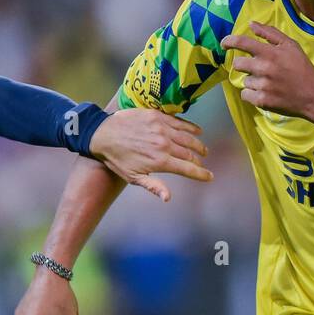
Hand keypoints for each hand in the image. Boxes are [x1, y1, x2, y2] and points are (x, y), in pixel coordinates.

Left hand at [87, 108, 210, 201]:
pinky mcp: (158, 116)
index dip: (201, 174)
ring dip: (197, 144)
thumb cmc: (117, 159)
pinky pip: (179, 122)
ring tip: (203, 149)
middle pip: (190, 153)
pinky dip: (190, 127)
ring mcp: (162, 129)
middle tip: (202, 163)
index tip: (209, 177)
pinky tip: (197, 131)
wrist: (103, 134)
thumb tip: (168, 198)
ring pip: (187, 138)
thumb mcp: (134, 177)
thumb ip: (154, 186)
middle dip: (199, 160)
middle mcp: (165, 144)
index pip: (187, 168)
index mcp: (160, 161)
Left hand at [221, 21, 313, 117]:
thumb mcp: (290, 46)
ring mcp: (262, 85)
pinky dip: (252, 94)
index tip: (224, 44)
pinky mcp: (262, 101)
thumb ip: (270, 33)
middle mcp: (264, 68)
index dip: (229, 41)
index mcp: (270, 52)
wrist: (313, 95)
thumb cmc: (302, 68)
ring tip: (269, 83)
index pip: (242, 42)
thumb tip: (251, 24)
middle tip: (257, 68)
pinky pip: (245, 95)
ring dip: (253, 81)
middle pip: (238, 64)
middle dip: (244, 65)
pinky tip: (266, 92)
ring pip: (244, 81)